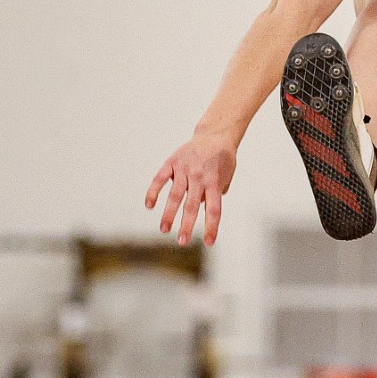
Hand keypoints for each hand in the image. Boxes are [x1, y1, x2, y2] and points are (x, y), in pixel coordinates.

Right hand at [146, 132, 237, 247]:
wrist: (215, 134)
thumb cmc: (223, 160)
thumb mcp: (226, 177)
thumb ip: (215, 194)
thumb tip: (202, 211)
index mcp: (214, 182)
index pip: (213, 210)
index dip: (211, 227)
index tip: (208, 243)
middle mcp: (199, 176)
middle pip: (192, 205)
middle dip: (186, 226)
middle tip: (182, 242)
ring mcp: (184, 168)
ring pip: (175, 195)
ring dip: (168, 214)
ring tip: (164, 230)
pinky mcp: (172, 161)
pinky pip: (160, 178)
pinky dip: (153, 191)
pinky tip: (149, 205)